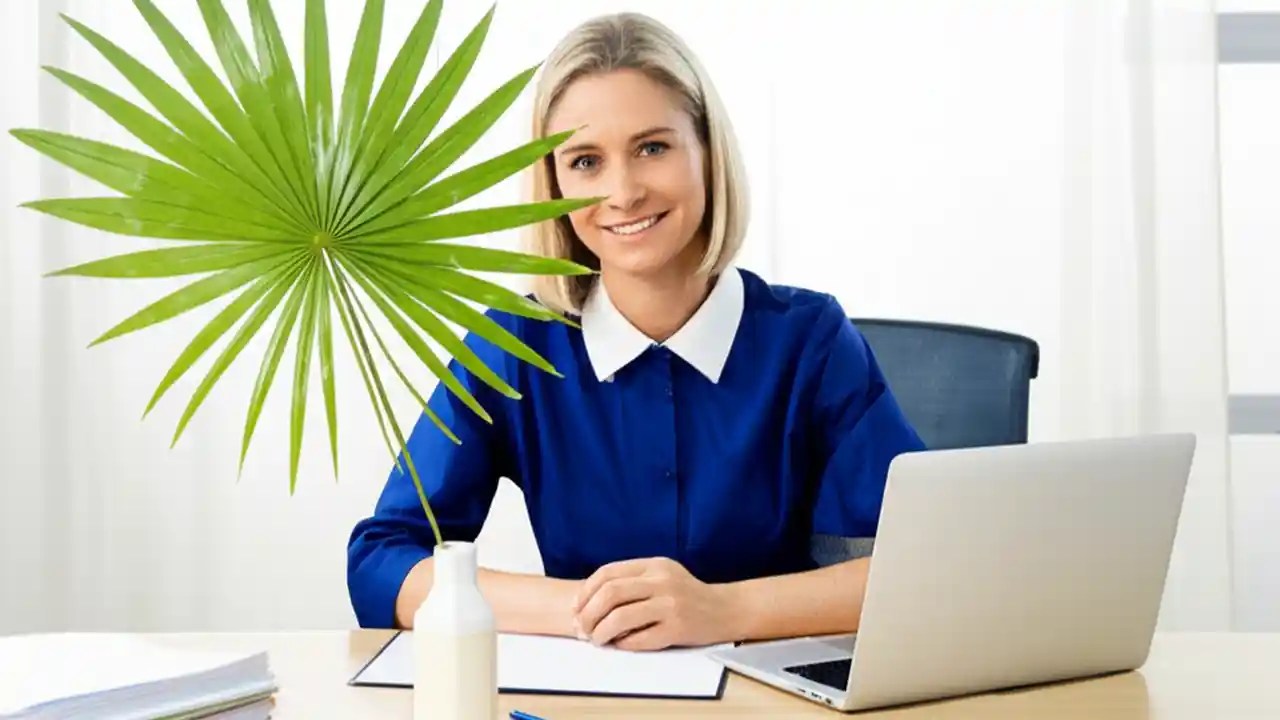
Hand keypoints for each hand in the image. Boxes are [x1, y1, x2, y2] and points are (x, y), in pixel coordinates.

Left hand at [572, 557, 740, 650]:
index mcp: (654, 565)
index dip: (586, 592)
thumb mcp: (661, 575)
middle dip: (588, 614)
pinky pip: (639, 639)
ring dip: (601, 632)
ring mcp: (671, 605)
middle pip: (610, 594)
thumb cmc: (686, 595)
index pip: (608, 573)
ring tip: (597, 640)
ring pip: (620, 617)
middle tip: (582, 629)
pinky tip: (620, 645)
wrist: (725, 610)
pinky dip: (622, 644)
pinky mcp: (678, 628)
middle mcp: (662, 581)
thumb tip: (589, 602)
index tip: (576, 608)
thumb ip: (632, 581)